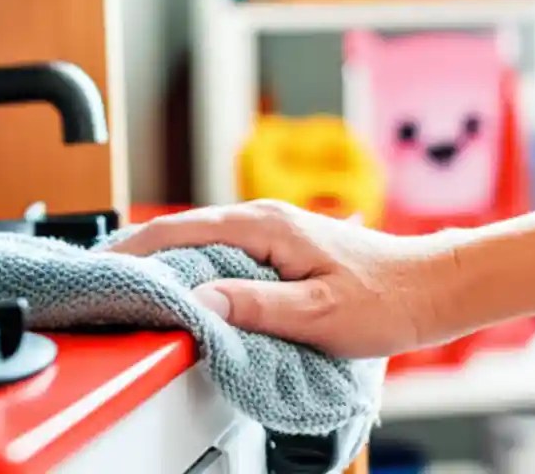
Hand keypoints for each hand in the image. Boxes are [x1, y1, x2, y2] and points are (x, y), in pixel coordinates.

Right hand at [109, 201, 464, 357]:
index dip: (137, 248)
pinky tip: (185, 291)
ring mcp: (273, 232)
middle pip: (184, 232)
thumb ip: (255, 306)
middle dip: (142, 254)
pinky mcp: (281, 250)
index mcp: (267, 226)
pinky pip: (224, 255)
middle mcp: (265, 220)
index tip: (103, 266)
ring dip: (168, 263)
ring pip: (203, 243)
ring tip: (134, 289)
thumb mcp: (317, 314)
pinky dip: (196, 270)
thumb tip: (200, 300)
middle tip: (106, 282)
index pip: (182, 229)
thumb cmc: (385, 299)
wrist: (431, 290)